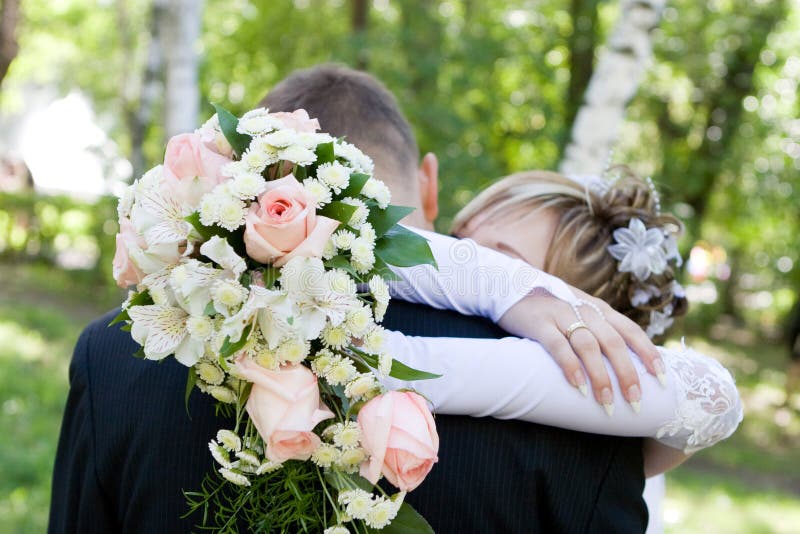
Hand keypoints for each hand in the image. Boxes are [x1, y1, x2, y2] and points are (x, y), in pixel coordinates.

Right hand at [497, 288, 664, 413]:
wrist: (509, 285)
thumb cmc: (550, 309)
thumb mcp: (580, 313)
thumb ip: (599, 331)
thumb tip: (624, 366)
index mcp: (600, 309)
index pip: (631, 331)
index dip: (649, 354)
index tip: (662, 380)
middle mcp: (585, 310)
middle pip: (614, 343)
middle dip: (628, 374)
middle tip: (636, 402)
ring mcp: (561, 315)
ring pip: (589, 346)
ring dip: (601, 376)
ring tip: (607, 402)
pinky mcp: (539, 323)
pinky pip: (558, 346)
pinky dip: (570, 366)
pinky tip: (578, 386)